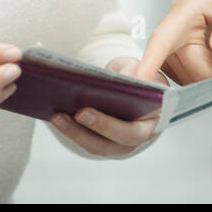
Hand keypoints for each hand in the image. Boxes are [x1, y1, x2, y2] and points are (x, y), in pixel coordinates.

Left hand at [49, 57, 168, 156]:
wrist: (138, 82)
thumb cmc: (140, 74)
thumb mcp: (139, 67)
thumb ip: (132, 71)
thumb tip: (118, 79)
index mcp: (155, 118)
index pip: (133, 130)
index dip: (107, 124)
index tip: (84, 111)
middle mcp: (141, 135)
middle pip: (113, 142)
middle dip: (86, 129)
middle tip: (64, 115)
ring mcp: (124, 142)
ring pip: (97, 145)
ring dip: (74, 132)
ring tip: (55, 116)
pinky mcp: (108, 140)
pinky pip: (89, 140)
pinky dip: (73, 130)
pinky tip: (57, 117)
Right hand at [134, 0, 211, 84]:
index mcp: (182, 13)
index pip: (161, 39)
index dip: (149, 60)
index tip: (139, 78)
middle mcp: (172, 32)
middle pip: (186, 68)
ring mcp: (172, 50)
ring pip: (189, 78)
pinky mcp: (177, 62)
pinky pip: (191, 79)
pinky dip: (209, 79)